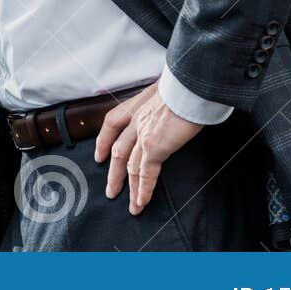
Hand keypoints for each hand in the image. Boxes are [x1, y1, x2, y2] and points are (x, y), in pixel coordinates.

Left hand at [94, 86, 201, 214]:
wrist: (190, 83)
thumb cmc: (185, 84)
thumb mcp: (166, 88)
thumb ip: (162, 102)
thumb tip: (172, 108)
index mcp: (137, 103)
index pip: (112, 122)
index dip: (104, 140)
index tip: (100, 155)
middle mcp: (136, 119)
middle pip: (118, 150)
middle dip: (114, 173)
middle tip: (111, 191)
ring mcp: (143, 134)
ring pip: (130, 166)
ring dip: (130, 188)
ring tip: (131, 206)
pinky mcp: (154, 146)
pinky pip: (146, 173)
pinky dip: (144, 190)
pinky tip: (141, 202)